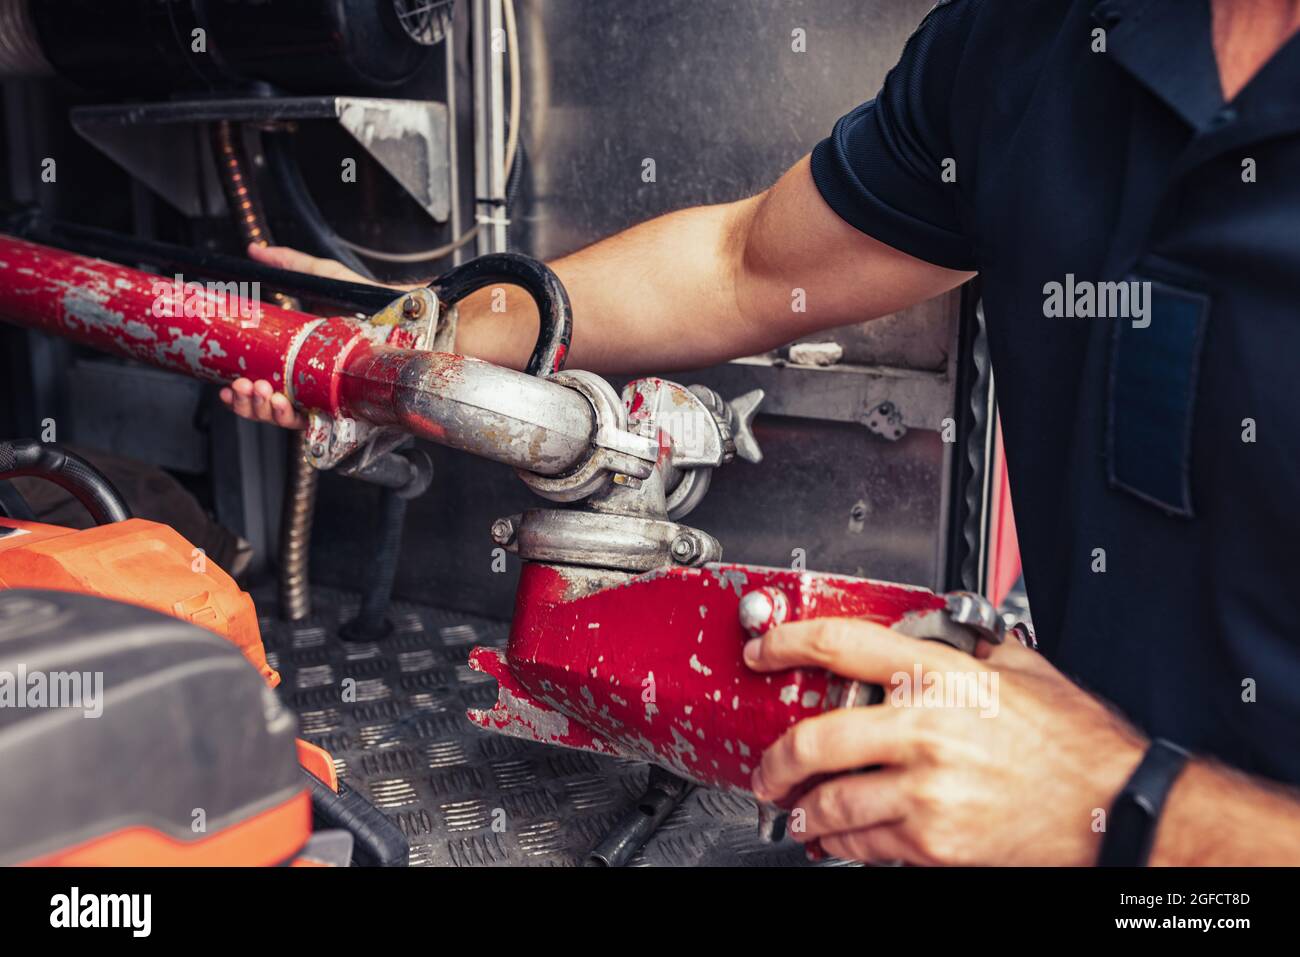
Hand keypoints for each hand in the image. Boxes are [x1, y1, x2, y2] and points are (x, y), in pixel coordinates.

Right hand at [217, 245, 400, 428]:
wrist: (400, 314)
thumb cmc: (368, 302)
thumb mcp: (324, 278)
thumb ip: (291, 264)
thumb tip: (257, 250)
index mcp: (298, 363)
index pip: (262, 385)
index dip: (241, 391)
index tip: (228, 384)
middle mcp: (310, 385)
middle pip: (268, 407)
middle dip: (248, 401)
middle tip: (243, 384)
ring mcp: (326, 398)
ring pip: (284, 418)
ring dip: (262, 409)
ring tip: (258, 390)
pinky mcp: (343, 407)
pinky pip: (310, 423)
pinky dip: (289, 417)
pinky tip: (280, 404)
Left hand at [744, 618, 1146, 865]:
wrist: (1118, 810)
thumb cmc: (1078, 746)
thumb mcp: (1026, 672)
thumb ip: (977, 651)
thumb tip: (953, 636)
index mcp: (943, 677)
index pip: (841, 645)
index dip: (787, 643)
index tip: (763, 651)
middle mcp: (925, 729)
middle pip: (817, 738)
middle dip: (777, 760)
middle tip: (766, 768)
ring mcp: (927, 790)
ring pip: (833, 803)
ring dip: (804, 812)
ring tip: (797, 812)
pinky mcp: (935, 842)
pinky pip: (867, 846)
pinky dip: (843, 846)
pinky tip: (839, 841)